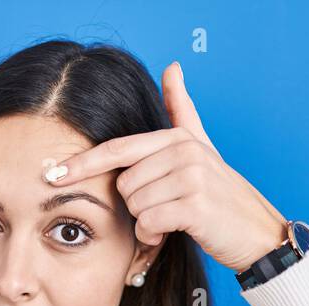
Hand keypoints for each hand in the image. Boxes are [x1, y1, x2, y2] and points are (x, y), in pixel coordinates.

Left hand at [44, 61, 288, 273]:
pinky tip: (173, 233)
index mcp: (177, 138)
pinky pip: (149, 224)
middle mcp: (183, 151)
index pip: (117, 150)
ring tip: (172, 221)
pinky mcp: (194, 205)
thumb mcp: (202, 147)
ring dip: (147, 223)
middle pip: (123, 184)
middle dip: (136, 205)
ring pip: (135, 206)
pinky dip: (154, 236)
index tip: (52, 174)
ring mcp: (191, 177)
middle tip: (164, 210)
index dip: (82, 164)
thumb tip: (172, 66)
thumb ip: (182, 109)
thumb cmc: (220, 195)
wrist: (256, 231)